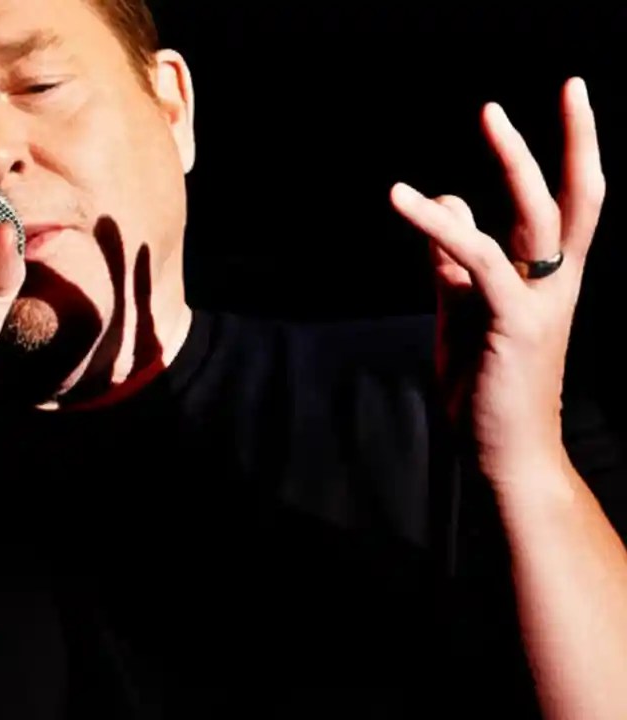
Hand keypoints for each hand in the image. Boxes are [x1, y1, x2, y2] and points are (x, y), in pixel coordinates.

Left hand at [390, 77, 605, 489]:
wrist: (501, 450)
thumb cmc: (485, 384)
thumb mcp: (463, 308)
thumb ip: (452, 259)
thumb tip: (446, 200)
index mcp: (546, 279)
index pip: (568, 206)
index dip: (570, 157)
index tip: (566, 106)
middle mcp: (555, 282)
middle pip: (578, 198)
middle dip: (577, 139)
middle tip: (572, 84)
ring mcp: (540, 300)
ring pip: (537, 213)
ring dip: (514, 159)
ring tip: (489, 112)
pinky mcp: (513, 320)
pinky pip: (476, 257)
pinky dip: (437, 222)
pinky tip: (403, 198)